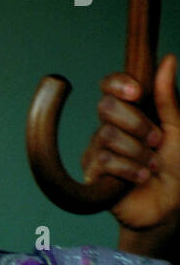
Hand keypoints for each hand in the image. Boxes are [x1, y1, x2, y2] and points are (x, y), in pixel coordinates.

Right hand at [81, 54, 179, 240]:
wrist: (169, 205)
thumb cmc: (176, 166)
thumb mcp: (178, 128)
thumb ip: (168, 97)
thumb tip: (168, 58)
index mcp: (130, 112)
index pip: (109, 86)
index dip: (118, 84)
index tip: (137, 93)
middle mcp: (110, 127)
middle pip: (106, 107)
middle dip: (136, 124)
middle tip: (156, 141)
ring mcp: (98, 151)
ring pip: (106, 135)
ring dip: (137, 151)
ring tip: (152, 166)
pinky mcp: (93, 175)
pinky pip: (103, 160)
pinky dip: (128, 168)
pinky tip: (141, 177)